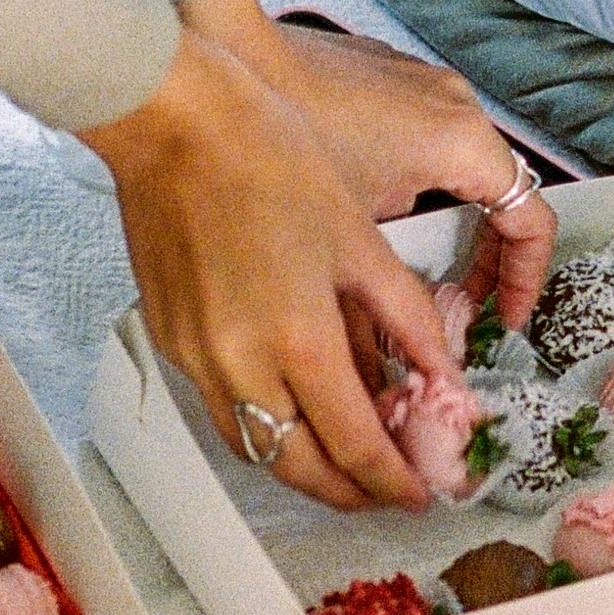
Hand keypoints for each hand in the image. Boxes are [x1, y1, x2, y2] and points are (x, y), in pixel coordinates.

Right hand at [83, 30, 468, 512]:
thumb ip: (407, 320)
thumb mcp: (361, 240)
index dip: (396, 482)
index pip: (358, 448)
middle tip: (387, 487)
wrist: (172, 121)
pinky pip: (222, 406)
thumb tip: (442, 375)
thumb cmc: (270, 158)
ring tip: (346, 451)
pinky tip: (296, 398)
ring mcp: (197, 358)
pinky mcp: (171, 340)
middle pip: (301, 469)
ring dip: (304, 464)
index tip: (423, 493)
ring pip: (255, 447)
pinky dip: (264, 421)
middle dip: (350, 492)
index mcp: (301, 339)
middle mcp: (242, 365)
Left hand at [180, 0, 554, 329]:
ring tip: (407, 264)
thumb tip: (402, 327)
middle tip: (458, 302)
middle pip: (499, 195)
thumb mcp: (349, 230)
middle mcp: (456, 104)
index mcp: (462, 141)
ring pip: (460, 169)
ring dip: (444, 220)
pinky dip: (414, 184)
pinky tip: (369, 213)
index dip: (523, 280)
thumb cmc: (287, 128)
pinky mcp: (390, 77)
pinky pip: (424, 140)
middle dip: (480, 257)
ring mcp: (424, 84)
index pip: (531, 221)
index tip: (502, 315)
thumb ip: (393, 282)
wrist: (230, 54)